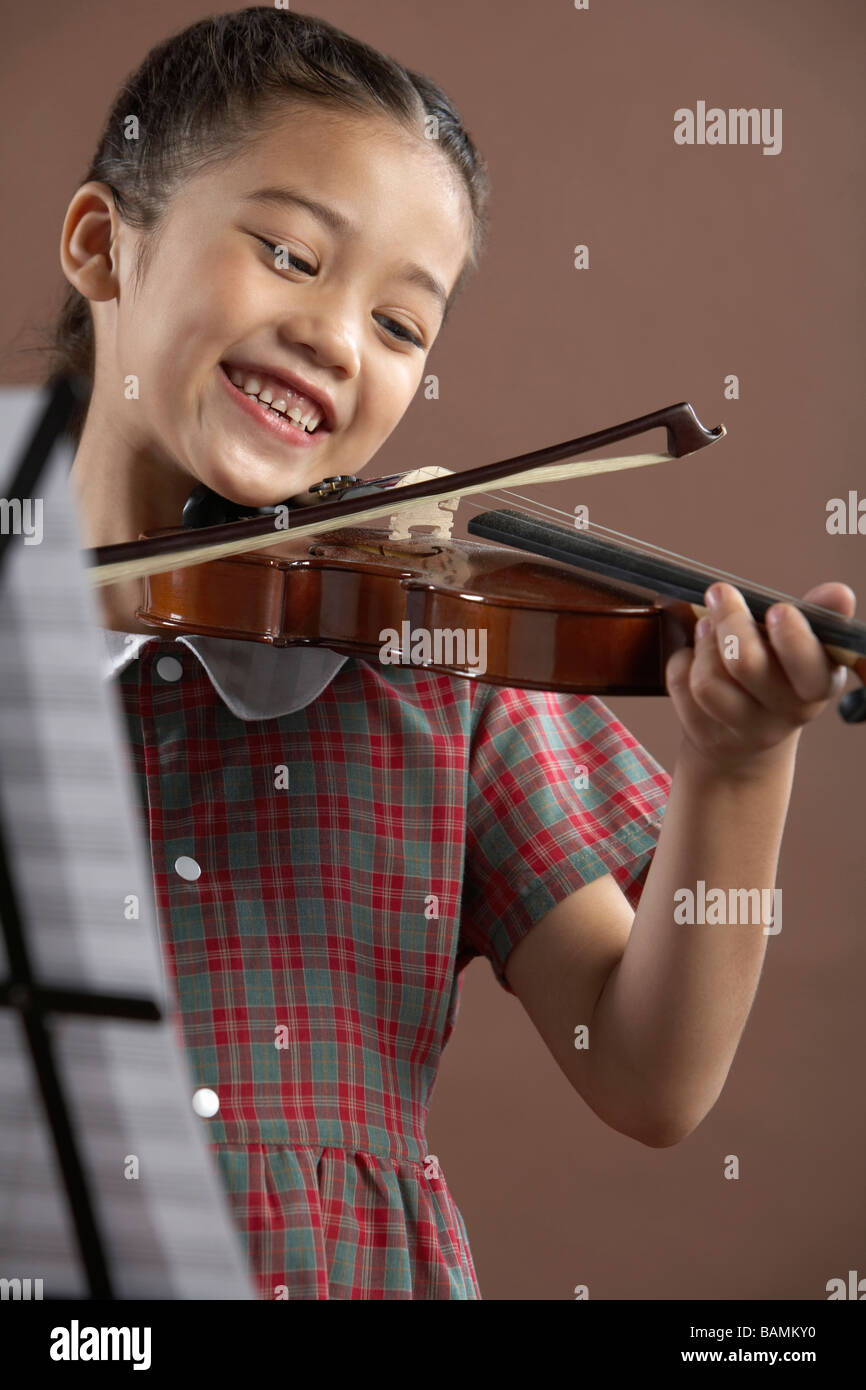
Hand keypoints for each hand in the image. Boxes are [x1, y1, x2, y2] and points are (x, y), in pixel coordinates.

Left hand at [665, 580, 856, 774]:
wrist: (747, 735)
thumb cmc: (779, 671)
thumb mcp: (804, 644)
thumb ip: (818, 616)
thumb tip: (839, 593)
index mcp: (818, 685)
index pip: (809, 667)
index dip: (792, 637)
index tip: (777, 609)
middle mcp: (785, 713)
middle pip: (745, 663)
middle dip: (729, 619)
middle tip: (720, 593)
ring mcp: (743, 729)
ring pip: (707, 679)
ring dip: (702, 644)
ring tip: (707, 628)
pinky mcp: (705, 734)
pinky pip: (681, 683)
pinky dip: (682, 659)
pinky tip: (695, 657)